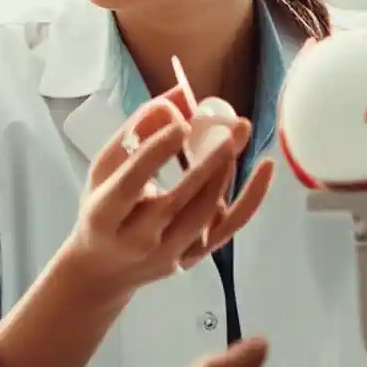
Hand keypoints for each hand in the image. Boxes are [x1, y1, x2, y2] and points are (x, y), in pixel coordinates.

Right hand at [61, 86, 275, 299]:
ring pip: (205, 214)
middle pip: (177, 201)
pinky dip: (250, 198)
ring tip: (235, 136)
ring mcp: (169, 253)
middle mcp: (137, 240)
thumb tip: (178, 96)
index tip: (180, 122)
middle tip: (227, 127)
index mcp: (104, 214)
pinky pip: (228, 227)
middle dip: (206, 163)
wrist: (104, 269)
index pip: (132, 182)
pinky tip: (265, 167)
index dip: (156, 152)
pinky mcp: (194, 257)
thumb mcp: (103, 171)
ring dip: (225, 173)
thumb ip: (136, 131)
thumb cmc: (102, 210)